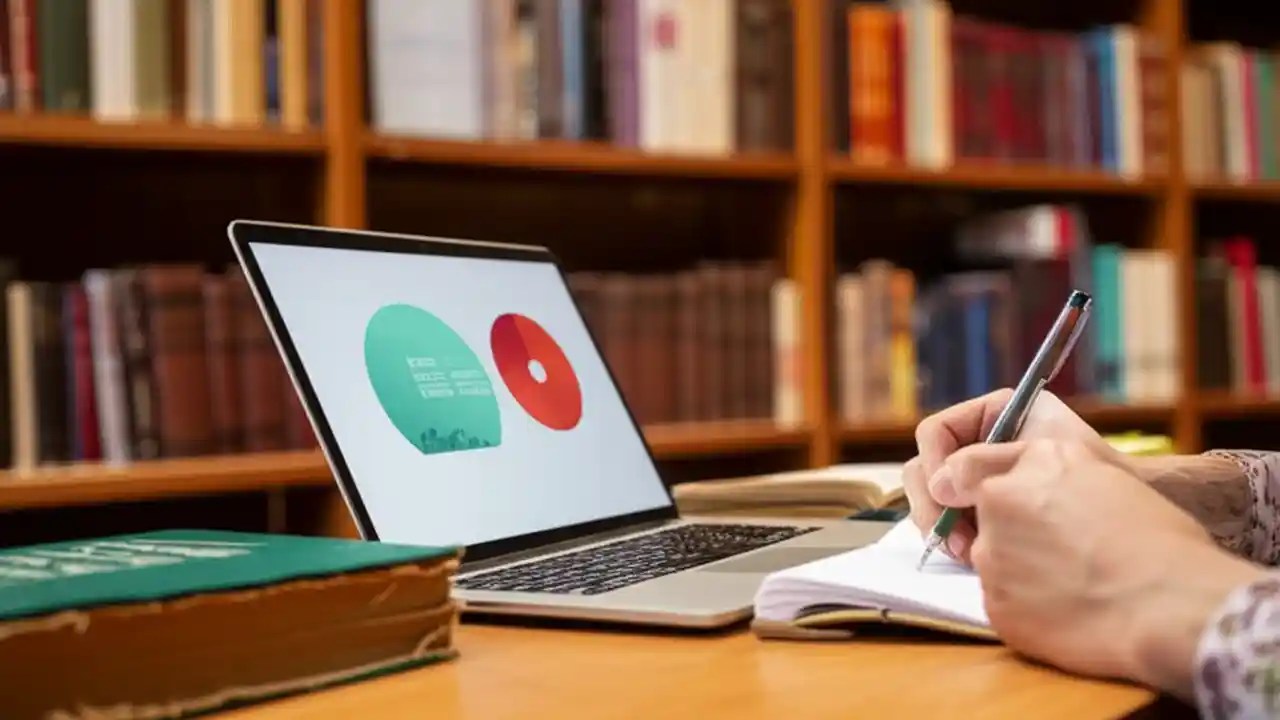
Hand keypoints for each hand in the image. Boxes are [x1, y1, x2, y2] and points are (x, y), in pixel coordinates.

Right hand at [903, 389, 1124, 561]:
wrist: (1126, 507)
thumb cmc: (1095, 472)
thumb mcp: (1039, 455)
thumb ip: (985, 463)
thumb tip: (941, 485)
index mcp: (990, 414)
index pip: (935, 432)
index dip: (936, 464)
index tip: (952, 494)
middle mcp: (976, 443)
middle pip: (923, 468)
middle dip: (932, 505)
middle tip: (953, 537)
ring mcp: (974, 478)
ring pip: (928, 498)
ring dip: (940, 526)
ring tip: (968, 552)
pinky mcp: (977, 510)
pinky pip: (945, 520)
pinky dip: (952, 538)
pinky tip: (973, 556)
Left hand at [954, 439, 1264, 698]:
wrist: (1171, 606)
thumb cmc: (1159, 544)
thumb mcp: (1105, 477)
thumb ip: (1051, 474)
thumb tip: (1022, 488)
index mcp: (1034, 460)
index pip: (971, 464)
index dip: (976, 484)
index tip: (983, 499)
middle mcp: (1001, 501)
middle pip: (986, 518)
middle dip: (1013, 534)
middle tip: (1064, 554)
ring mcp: (992, 556)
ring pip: (996, 562)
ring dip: (1023, 572)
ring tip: (1078, 585)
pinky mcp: (995, 605)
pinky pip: (1005, 602)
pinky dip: (1028, 608)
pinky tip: (1070, 611)